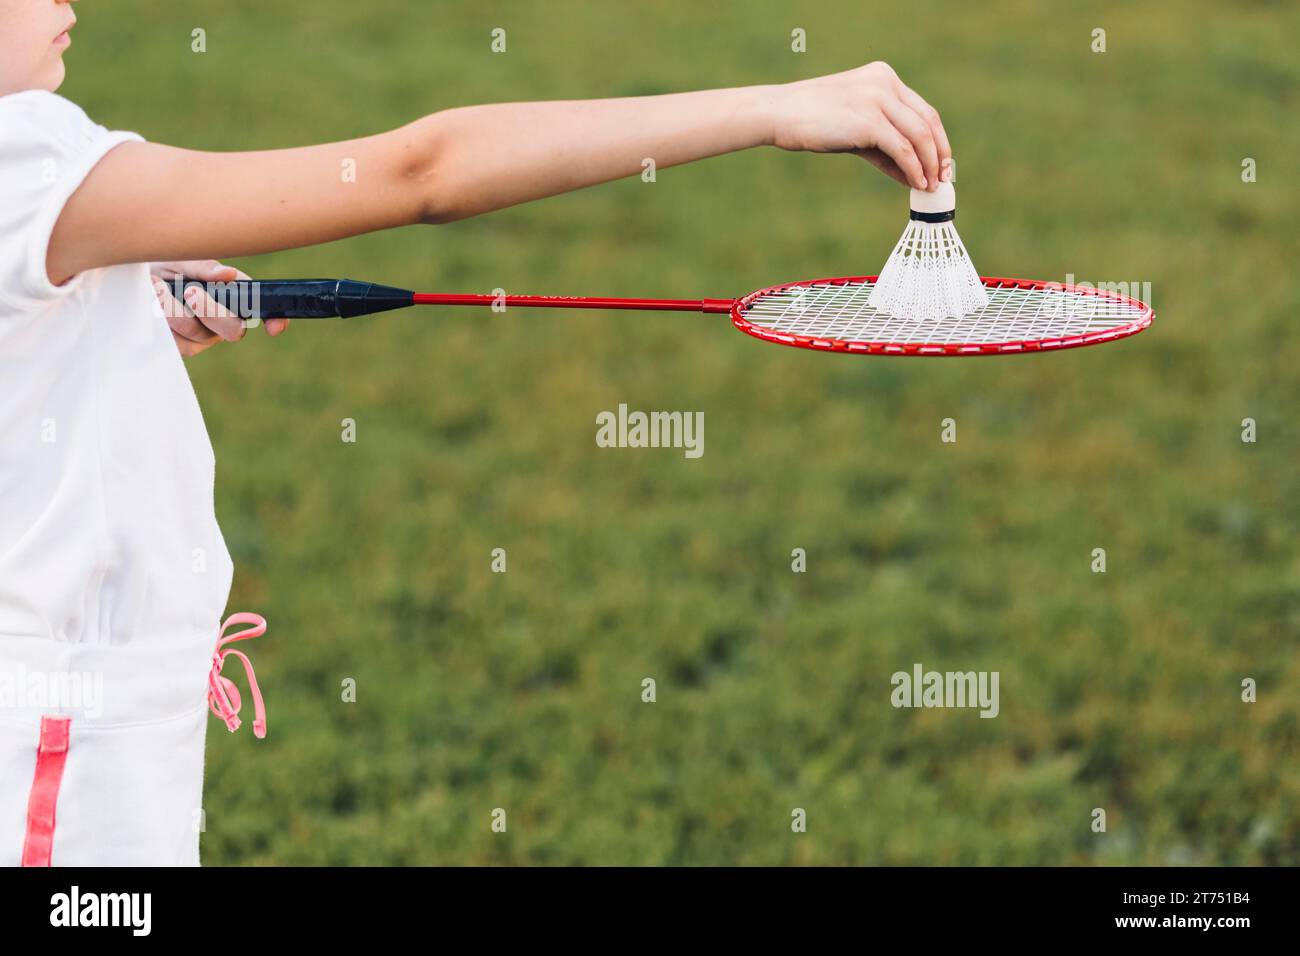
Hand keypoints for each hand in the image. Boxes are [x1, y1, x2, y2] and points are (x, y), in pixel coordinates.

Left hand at [150, 260, 289, 357]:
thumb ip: (206, 267)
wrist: (135, 277)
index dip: (275, 320)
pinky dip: (163, 317)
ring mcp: (204, 337)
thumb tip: (230, 275)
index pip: (264, 312)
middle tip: (191, 292)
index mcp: (234, 297)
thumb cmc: (166, 263)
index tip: (273, 326)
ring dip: (176, 310)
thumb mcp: (184, 258)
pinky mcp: (183, 347)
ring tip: (158, 287)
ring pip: (199, 333)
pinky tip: (154, 299)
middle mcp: (224, 320)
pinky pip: (179, 341)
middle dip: (213, 312)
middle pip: (234, 330)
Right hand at [767, 62, 952, 190]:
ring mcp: (878, 99)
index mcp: (883, 77)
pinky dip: (913, 168)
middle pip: (928, 120)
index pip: (923, 109)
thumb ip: (883, 147)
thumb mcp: (854, 130)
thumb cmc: (811, 122)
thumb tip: (912, 174)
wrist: (780, 113)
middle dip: (939, 153)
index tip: (942, 163)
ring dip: (929, 164)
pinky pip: (902, 148)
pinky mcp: (868, 120)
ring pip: (919, 135)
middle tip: (943, 178)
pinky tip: (916, 183)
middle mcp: (885, 83)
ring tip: (930, 186)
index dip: (938, 139)